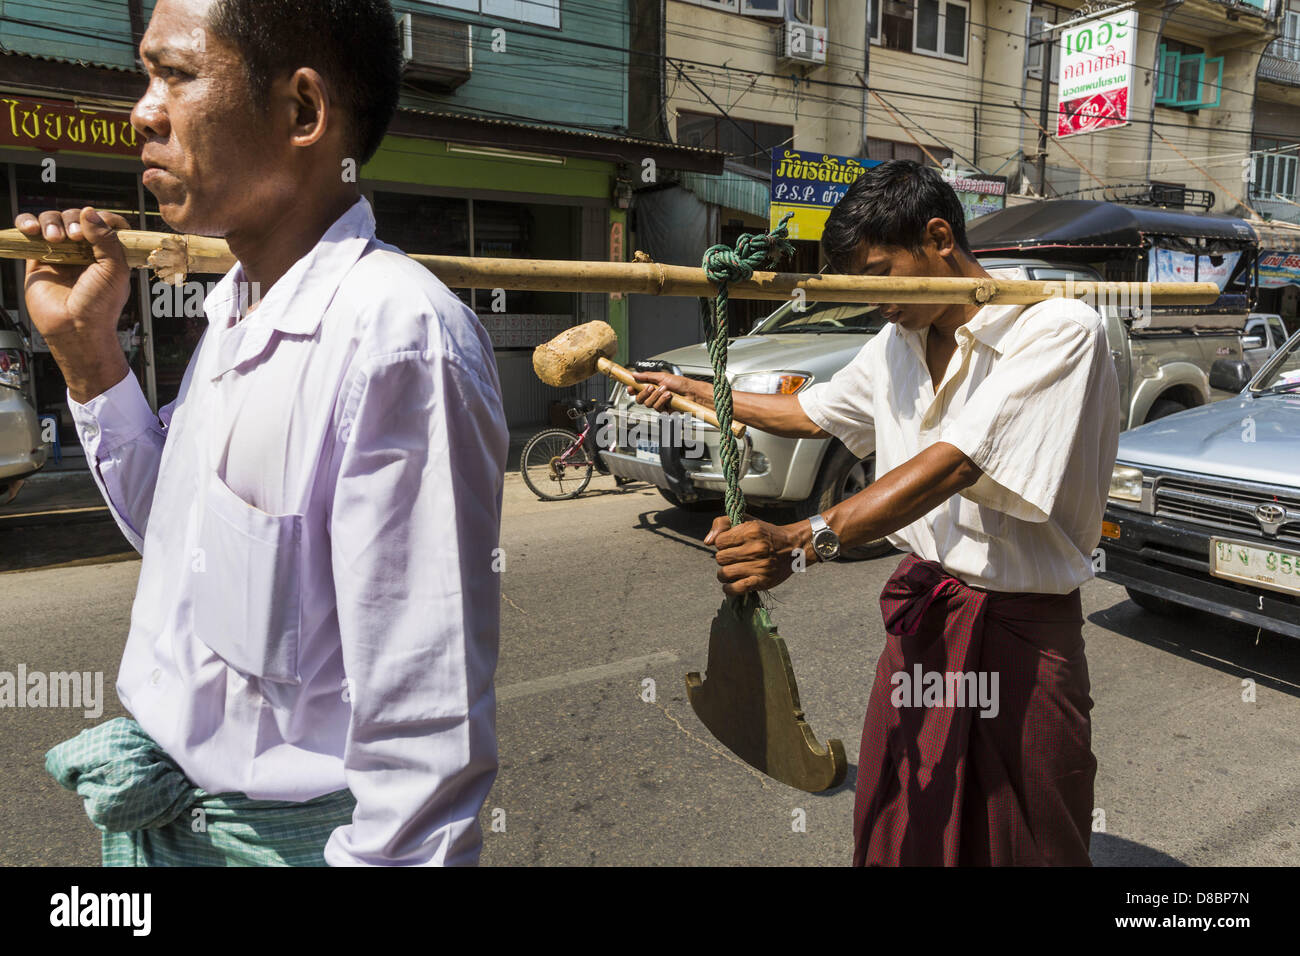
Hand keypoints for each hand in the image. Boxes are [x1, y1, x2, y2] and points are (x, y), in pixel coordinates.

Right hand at [16, 207, 131, 401]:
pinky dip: (27, 223)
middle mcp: (84, 250)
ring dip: (51, 221)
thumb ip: (107, 239)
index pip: (104, 221)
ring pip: (52, 220)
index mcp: (108, 252)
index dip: (100, 217)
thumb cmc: (99, 305)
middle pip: (75, 217)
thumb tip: (90, 212)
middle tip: (74, 236)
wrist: (74, 328)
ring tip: (54, 238)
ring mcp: (60, 253)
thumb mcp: (114, 270)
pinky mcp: (37, 259)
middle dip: (73, 219)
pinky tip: (32, 229)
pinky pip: (29, 232)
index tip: (98, 224)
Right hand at [629, 371, 696, 411]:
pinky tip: (668, 396)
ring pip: (648, 404)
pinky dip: (662, 400)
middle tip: (650, 387)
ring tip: (664, 389)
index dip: (632, 390)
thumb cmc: (680, 383)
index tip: (631, 387)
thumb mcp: (662, 376)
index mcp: (651, 386)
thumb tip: (635, 374)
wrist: (691, 392)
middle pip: (639, 399)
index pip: (637, 390)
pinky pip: (657, 407)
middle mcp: (653, 396)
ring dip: (656, 396)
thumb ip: (647, 376)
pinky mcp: (664, 410)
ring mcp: (658, 403)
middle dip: (644, 393)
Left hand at [705, 515, 810, 596]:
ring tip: (731, 570)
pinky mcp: (762, 581)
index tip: (731, 545)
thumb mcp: (747, 521)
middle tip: (734, 557)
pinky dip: (728, 588)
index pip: (719, 542)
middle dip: (724, 558)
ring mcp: (759, 566)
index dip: (722, 544)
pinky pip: (735, 589)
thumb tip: (707, 542)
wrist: (794, 548)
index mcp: (751, 531)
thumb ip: (722, 523)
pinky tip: (730, 584)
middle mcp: (756, 548)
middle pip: (720, 558)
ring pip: (724, 573)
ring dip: (724, 573)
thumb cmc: (766, 534)